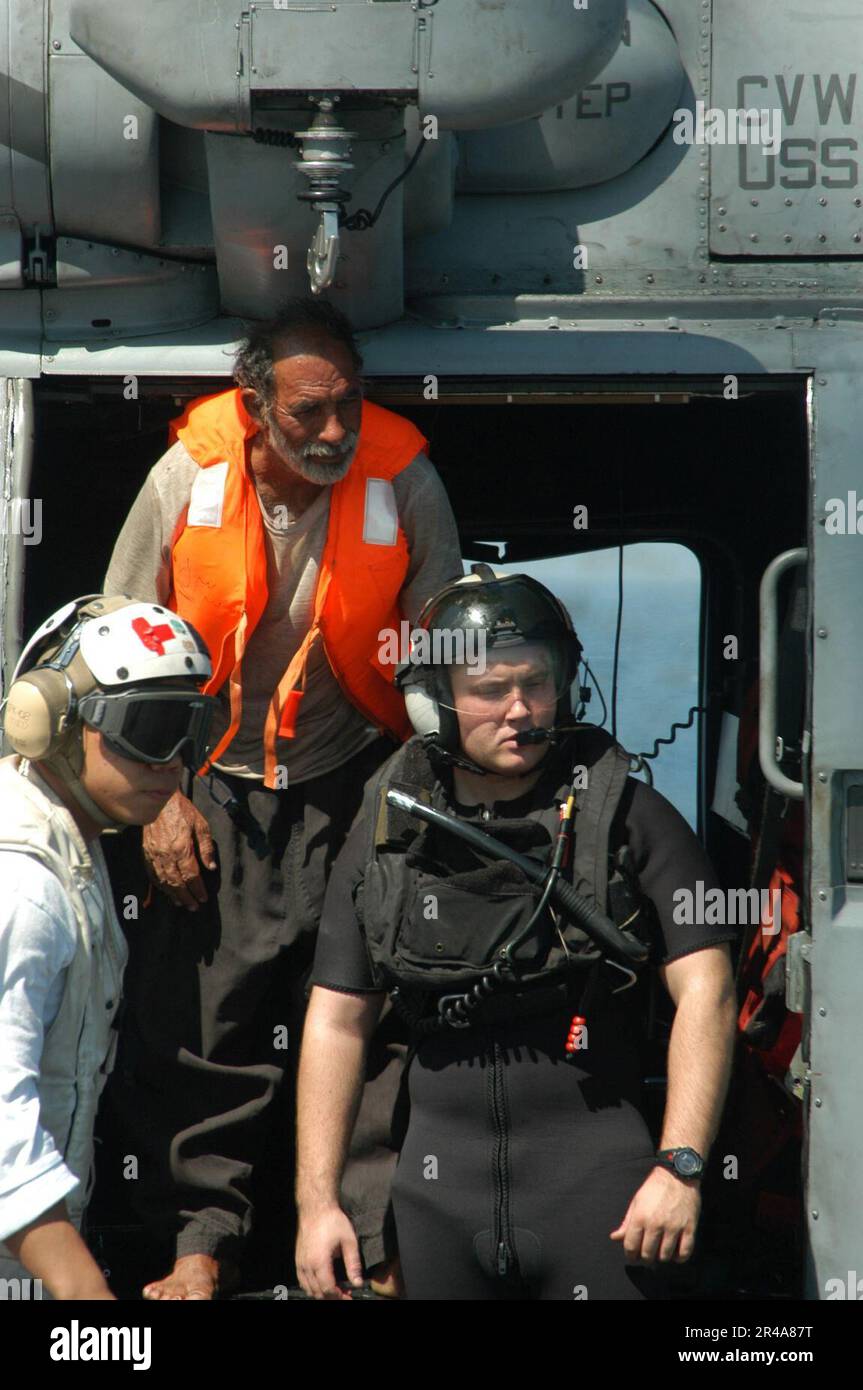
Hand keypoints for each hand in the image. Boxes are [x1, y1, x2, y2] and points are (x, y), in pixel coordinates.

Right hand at [142, 790, 215, 910]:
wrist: (160, 801)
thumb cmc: (183, 811)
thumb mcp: (201, 825)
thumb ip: (206, 848)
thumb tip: (211, 867)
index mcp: (181, 848)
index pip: (191, 876)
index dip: (198, 889)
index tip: (204, 897)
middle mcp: (166, 855)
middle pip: (176, 883)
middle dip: (186, 897)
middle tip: (194, 907)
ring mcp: (154, 855)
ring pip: (163, 881)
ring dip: (173, 895)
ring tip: (181, 904)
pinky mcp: (146, 853)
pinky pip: (152, 874)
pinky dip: (159, 886)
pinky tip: (166, 892)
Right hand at [296, 1207, 363, 1300]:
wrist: (316, 1208)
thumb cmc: (332, 1220)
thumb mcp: (349, 1241)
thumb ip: (353, 1264)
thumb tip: (358, 1282)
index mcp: (319, 1261)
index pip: (328, 1290)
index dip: (339, 1297)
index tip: (349, 1297)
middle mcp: (307, 1265)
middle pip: (317, 1292)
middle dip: (332, 1297)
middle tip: (345, 1294)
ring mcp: (300, 1263)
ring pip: (309, 1289)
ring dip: (322, 1293)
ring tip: (336, 1290)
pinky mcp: (298, 1260)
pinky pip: (302, 1281)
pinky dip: (312, 1287)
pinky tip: (322, 1284)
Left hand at [610, 1165, 700, 1263]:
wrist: (677, 1174)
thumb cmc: (654, 1187)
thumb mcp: (636, 1201)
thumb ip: (626, 1222)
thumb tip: (614, 1237)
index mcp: (640, 1217)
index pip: (631, 1246)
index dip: (630, 1254)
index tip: (632, 1255)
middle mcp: (656, 1224)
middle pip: (647, 1254)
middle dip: (645, 1258)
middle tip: (646, 1255)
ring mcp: (674, 1227)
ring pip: (665, 1256)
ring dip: (661, 1258)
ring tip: (659, 1253)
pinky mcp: (689, 1228)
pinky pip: (685, 1252)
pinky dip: (679, 1258)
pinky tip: (675, 1254)